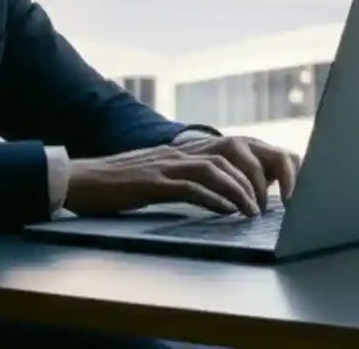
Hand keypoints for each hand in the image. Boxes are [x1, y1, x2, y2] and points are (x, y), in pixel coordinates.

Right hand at [63, 137, 299, 217]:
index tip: (278, 185)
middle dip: (257, 176)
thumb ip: (189, 178)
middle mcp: (179, 151)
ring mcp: (165, 164)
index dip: (259, 162)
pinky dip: (213, 200)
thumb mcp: (160, 176)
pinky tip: (227, 212)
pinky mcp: (151, 182)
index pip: (234, 146)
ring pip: (215, 168)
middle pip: (232, 152)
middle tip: (270, 203)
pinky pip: (189, 187)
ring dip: (240, 190)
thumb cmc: (119, 183)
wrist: (80, 180)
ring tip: (254, 212)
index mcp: (184, 149)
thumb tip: (222, 196)